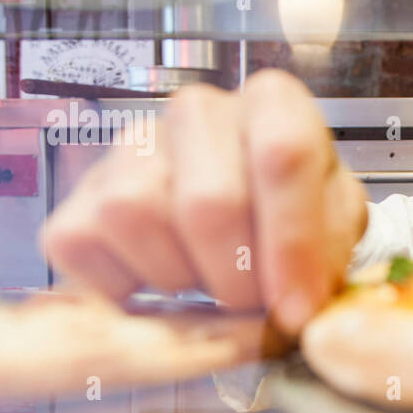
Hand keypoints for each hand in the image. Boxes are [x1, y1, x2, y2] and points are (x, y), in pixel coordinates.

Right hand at [43, 69, 368, 334]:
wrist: (234, 220)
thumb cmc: (288, 217)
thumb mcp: (333, 227)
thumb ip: (325, 257)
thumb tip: (298, 309)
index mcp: (273, 103)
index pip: (283, 156)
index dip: (292, 243)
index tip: (297, 308)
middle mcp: (198, 110)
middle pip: (209, 202)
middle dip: (239, 279)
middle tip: (254, 307)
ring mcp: (131, 145)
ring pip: (142, 217)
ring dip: (184, 278)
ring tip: (209, 280)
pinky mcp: (79, 197)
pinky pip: (88, 248)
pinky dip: (127, 287)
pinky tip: (163, 278)